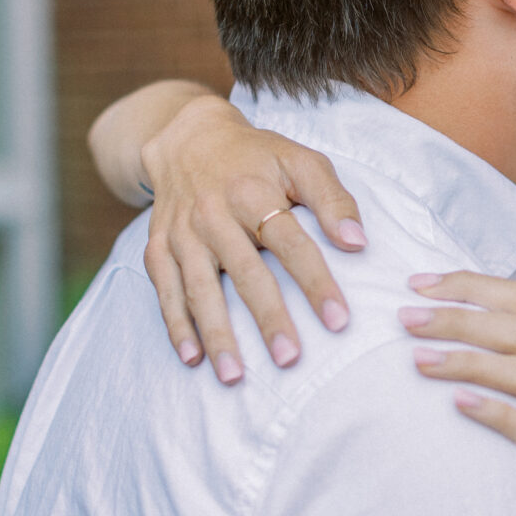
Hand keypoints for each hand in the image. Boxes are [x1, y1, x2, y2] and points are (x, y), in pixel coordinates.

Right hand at [141, 96, 367, 382]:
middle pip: (245, 272)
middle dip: (267, 317)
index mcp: (252, 191)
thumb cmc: (258, 158)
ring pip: (199, 289)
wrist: (188, 138)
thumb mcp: (300, 161)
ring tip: (235, 377)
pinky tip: (193, 359)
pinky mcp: (158, 248)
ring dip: (217, 334)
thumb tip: (358, 243)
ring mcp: (182, 234)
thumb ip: (333, 199)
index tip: (338, 320)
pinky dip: (177, 325)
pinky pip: (165, 291)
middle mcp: (213, 214)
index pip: (290, 242)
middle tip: (290, 359)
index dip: (314, 281)